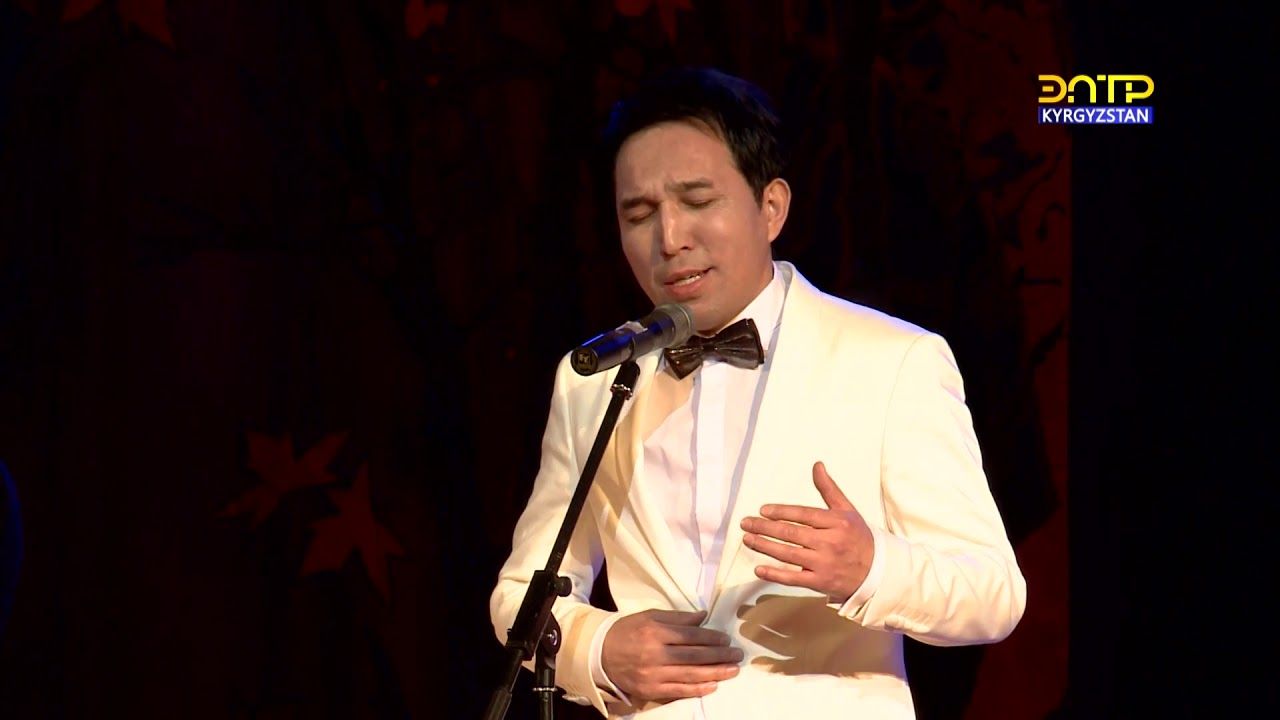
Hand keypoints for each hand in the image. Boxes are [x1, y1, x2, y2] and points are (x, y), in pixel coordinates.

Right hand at [601, 609, 742, 701]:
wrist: (601, 654)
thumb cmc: (628, 631)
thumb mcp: (650, 616)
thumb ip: (677, 618)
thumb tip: (703, 616)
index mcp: (655, 632)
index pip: (690, 636)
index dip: (711, 637)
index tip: (726, 638)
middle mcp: (655, 654)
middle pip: (694, 656)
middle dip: (719, 655)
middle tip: (737, 654)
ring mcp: (653, 674)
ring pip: (690, 674)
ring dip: (715, 673)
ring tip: (733, 670)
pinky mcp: (650, 690)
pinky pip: (678, 691)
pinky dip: (697, 689)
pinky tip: (713, 685)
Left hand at [740, 461, 873, 602]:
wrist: (877, 572)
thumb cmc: (858, 537)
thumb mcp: (847, 510)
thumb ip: (829, 489)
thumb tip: (816, 465)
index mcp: (837, 523)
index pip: (804, 514)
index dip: (781, 512)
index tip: (763, 510)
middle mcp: (830, 542)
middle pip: (791, 533)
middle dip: (765, 528)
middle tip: (745, 523)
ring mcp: (824, 564)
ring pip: (788, 554)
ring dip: (765, 546)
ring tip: (747, 539)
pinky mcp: (820, 582)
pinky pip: (793, 578)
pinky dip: (775, 574)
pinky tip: (759, 569)